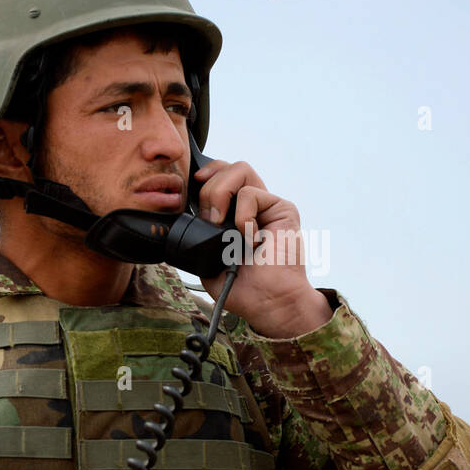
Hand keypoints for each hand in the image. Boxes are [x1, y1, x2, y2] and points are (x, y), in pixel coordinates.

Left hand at [192, 159, 331, 337]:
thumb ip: (197, 237)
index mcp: (232, 215)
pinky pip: (252, 193)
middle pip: (226, 167)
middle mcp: (250, 206)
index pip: (219, 176)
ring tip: (221, 222)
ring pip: (239, 170)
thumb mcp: (206, 262)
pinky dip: (243, 215)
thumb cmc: (242, 289)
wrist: (269, 302)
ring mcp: (266, 206)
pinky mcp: (282, 208)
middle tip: (209, 219)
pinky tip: (248, 237)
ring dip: (221, 193)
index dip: (205, 175)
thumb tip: (187, 218)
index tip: (193, 187)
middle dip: (208, 188)